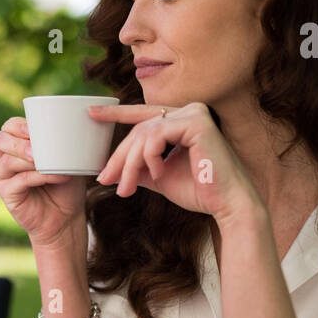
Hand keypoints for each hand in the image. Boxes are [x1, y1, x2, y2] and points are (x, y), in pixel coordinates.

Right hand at [0, 116, 86, 250]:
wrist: (66, 217)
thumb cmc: (66, 186)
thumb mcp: (67, 159)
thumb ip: (62, 143)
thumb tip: (69, 125)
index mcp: (18, 146)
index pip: (9, 127)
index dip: (19, 125)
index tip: (38, 127)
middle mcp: (6, 159)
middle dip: (16, 141)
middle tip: (35, 146)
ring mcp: (4, 177)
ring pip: (6, 161)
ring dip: (29, 159)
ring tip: (50, 162)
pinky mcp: (7, 194)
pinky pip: (17, 181)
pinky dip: (37, 176)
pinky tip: (55, 176)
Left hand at [90, 102, 260, 224]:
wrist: (226, 206)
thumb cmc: (199, 191)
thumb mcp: (159, 176)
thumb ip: (139, 167)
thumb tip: (112, 169)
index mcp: (181, 121)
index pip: (142, 116)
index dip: (115, 114)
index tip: (91, 114)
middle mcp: (189, 111)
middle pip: (139, 129)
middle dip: (119, 157)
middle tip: (105, 179)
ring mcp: (194, 113)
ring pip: (144, 134)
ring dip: (130, 163)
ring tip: (128, 187)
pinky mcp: (197, 122)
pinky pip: (157, 135)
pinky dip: (151, 157)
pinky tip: (158, 174)